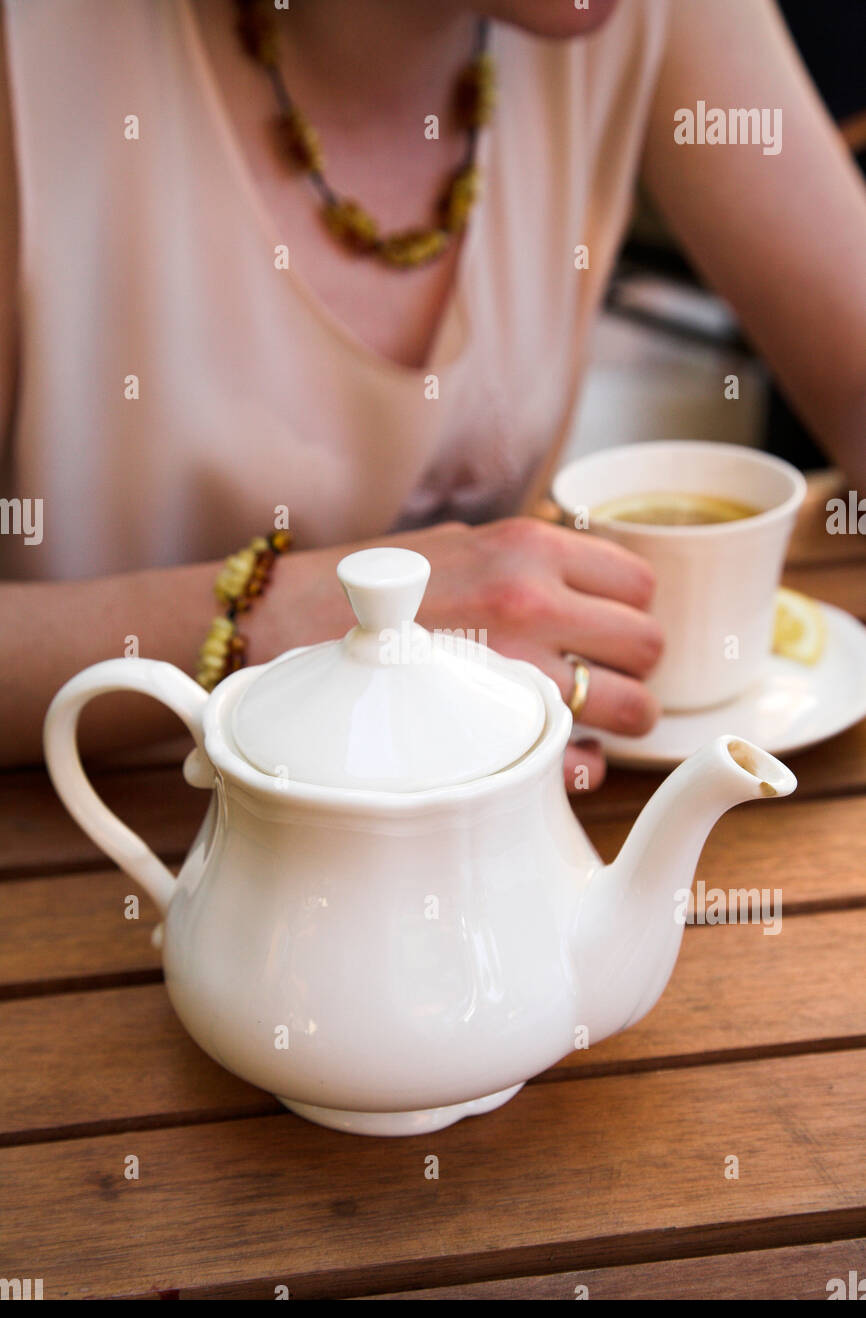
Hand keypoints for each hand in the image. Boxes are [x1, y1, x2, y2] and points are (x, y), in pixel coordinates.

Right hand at [251, 517, 663, 791]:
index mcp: (527, 549)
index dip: (631, 611)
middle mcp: (534, 603)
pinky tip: (551, 756)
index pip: (640, 582)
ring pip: (632, 709)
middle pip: (650, 646)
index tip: (607, 631)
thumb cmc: (364, 590)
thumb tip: (586, 584)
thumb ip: (526, 561)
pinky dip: (580, 766)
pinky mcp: (494, 731)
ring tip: (582, 721)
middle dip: (633, 669)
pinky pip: (582, 761)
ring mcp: (518, 670)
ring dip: (617, 721)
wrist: (280, 631)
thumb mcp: (454, 544)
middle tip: (600, 680)